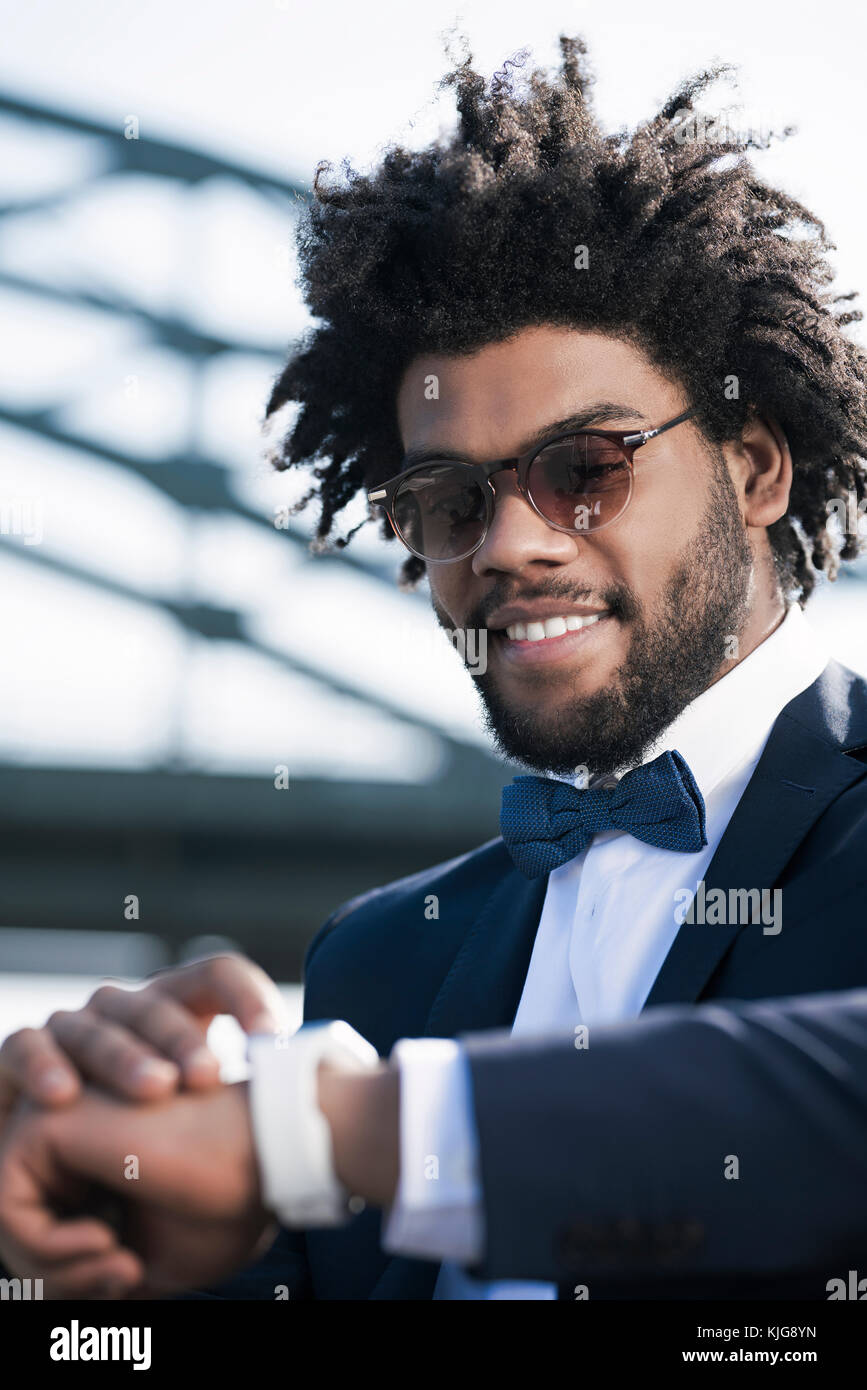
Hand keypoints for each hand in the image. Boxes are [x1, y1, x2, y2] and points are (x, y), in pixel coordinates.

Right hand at [0, 954, 285, 1123]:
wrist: (67, 1149)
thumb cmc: (152, 1128)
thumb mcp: (202, 1107)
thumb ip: (252, 1090)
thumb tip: (301, 1082)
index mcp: (176, 1003)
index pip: (219, 974)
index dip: (248, 999)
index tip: (273, 1041)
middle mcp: (124, 1005)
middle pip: (156, 1004)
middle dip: (182, 1040)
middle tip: (206, 1077)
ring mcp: (72, 1025)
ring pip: (93, 1023)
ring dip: (121, 1056)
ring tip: (153, 1090)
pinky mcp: (21, 1053)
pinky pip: (22, 1045)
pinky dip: (38, 1066)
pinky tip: (63, 1096)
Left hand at [0, 1082, 273, 1296]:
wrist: (263, 1155)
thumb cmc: (223, 1201)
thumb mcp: (143, 1257)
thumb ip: (86, 1271)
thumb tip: (38, 1300)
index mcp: (91, 1155)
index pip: (36, 1231)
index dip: (67, 1278)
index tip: (126, 1281)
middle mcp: (67, 1127)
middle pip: (14, 1226)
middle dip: (55, 1276)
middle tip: (119, 1280)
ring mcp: (55, 1115)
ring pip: (2, 1218)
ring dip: (51, 1268)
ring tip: (117, 1264)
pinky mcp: (47, 1120)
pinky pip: (1, 1205)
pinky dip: (45, 1249)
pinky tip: (103, 1241)